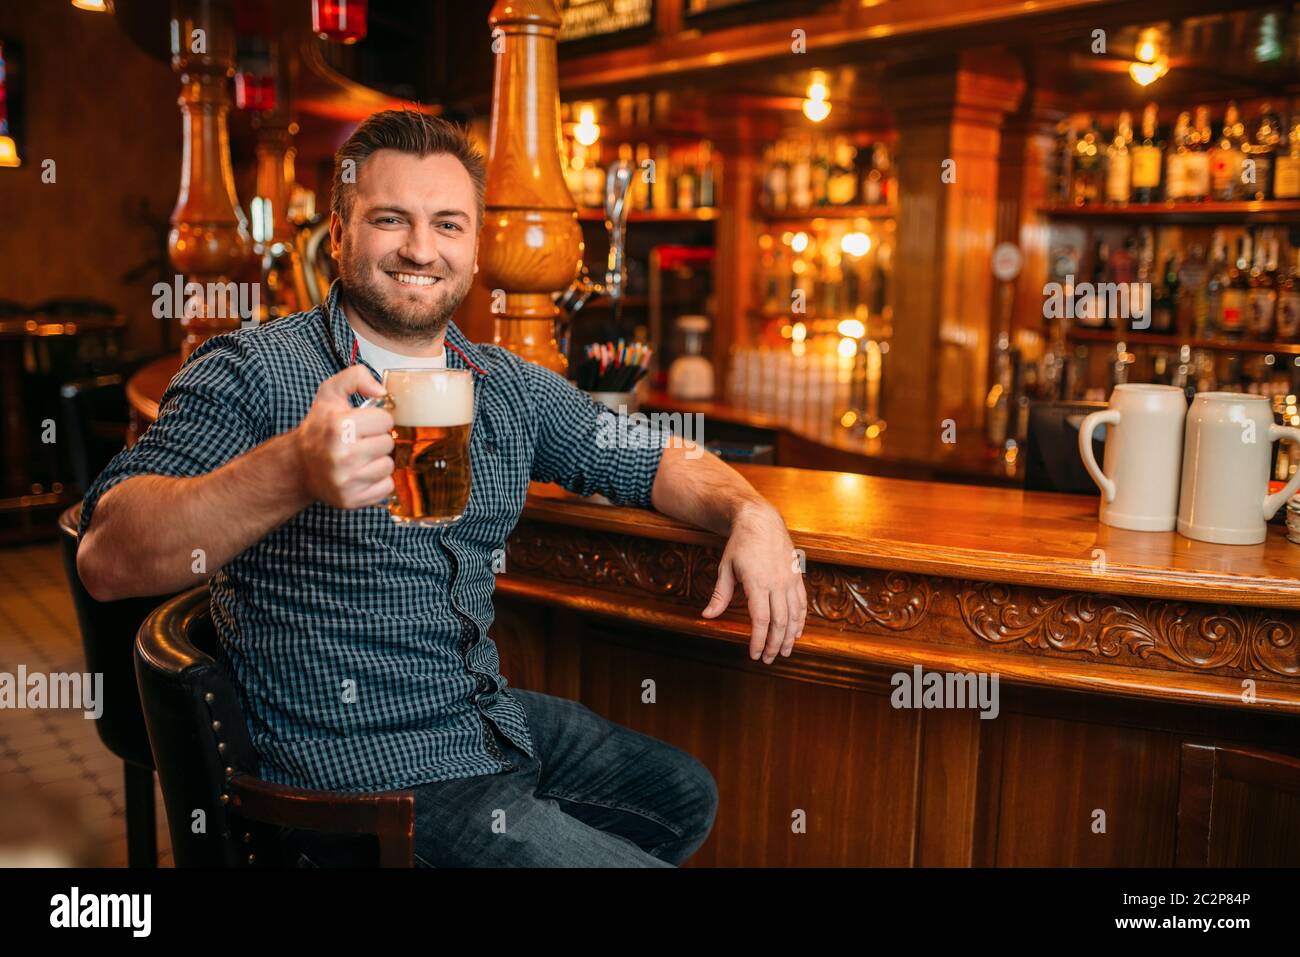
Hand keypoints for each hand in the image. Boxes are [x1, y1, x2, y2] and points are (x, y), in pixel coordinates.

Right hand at [293, 365, 395, 509]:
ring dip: (377, 461)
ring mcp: (347, 480)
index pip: (386, 420)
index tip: (362, 424)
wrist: (299, 466)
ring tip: (359, 459)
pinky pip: (386, 487)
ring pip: (389, 466)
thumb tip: (382, 391)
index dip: (376, 420)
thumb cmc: (319, 429)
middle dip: (376, 440)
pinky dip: (377, 482)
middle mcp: (342, 455)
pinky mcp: (351, 499)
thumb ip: (356, 377)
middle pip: (388, 443)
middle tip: (358, 442)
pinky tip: (360, 475)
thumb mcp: (331, 394)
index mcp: (339, 426)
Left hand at [701, 503, 806, 663]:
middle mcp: (777, 583)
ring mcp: (790, 580)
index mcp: (758, 582)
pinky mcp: (797, 577)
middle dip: (775, 644)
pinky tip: (796, 632)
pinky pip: (802, 603)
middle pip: (780, 622)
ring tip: (785, 651)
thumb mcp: (725, 568)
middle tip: (769, 659)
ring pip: (794, 615)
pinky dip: (800, 621)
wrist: (761, 521)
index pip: (761, 620)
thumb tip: (707, 616)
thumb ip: (719, 595)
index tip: (755, 654)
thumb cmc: (740, 544)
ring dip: (790, 636)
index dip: (759, 640)